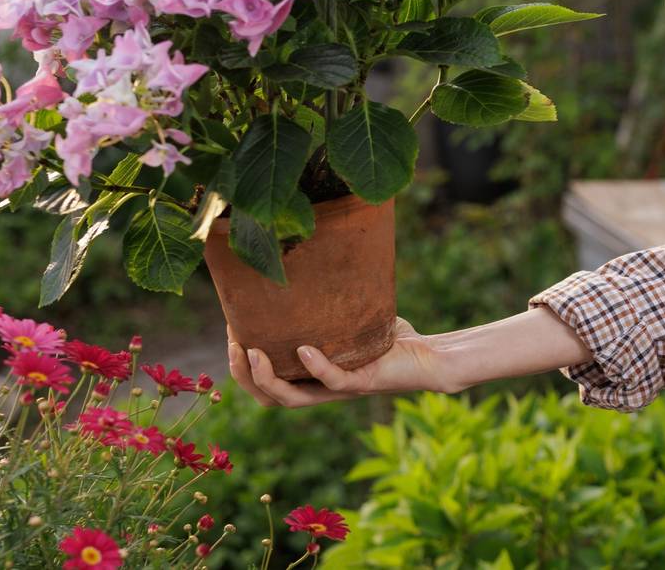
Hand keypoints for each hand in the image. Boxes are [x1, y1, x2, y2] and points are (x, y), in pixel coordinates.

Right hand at [226, 317, 452, 407]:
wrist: (431, 356)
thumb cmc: (393, 341)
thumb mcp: (353, 322)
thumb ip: (331, 306)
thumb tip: (310, 266)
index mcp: (314, 379)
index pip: (267, 384)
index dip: (243, 368)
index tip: (232, 333)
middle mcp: (323, 389)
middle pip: (269, 397)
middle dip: (244, 375)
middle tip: (234, 345)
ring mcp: (342, 390)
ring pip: (291, 398)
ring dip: (267, 379)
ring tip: (253, 352)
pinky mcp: (364, 383)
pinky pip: (333, 381)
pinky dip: (316, 367)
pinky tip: (304, 349)